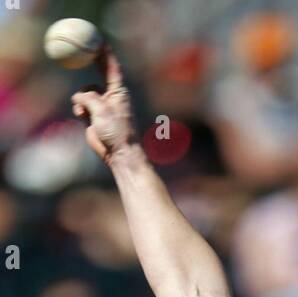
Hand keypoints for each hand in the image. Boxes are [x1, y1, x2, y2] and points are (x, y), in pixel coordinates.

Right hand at [71, 46, 136, 163]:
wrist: (118, 154)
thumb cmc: (116, 131)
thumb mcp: (101, 109)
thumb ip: (88, 97)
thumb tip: (78, 98)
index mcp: (118, 91)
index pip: (111, 67)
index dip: (104, 53)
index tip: (98, 40)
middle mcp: (110, 95)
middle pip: (98, 73)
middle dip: (91, 62)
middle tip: (82, 49)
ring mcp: (101, 105)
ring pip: (83, 92)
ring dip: (81, 101)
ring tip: (85, 113)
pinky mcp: (93, 115)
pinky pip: (80, 105)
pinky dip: (79, 110)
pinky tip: (82, 118)